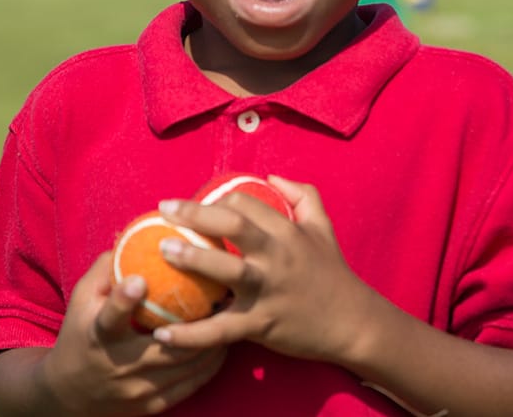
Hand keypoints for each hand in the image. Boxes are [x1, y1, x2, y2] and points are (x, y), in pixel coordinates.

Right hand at [39, 250, 226, 415]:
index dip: (123, 301)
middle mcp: (119, 366)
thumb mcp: (82, 300)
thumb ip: (106, 268)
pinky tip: (223, 343)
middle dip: (195, 322)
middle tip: (220, 293)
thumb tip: (135, 233)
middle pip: (165, 346)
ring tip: (230, 314)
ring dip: (211, 341)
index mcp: (97, 336)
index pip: (109, 319)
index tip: (138, 279)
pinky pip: (192, 384)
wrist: (69, 395)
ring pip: (186, 365)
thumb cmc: (80, 334)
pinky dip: (210, 364)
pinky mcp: (153, 406)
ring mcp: (138, 389)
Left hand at [151, 176, 377, 365]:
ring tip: (163, 251)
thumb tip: (272, 177)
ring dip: (192, 260)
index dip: (217, 199)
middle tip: (164, 209)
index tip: (193, 204)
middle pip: (234, 227)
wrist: (351, 322)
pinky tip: (161, 334)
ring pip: (226, 271)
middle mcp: (276, 257)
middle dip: (196, 214)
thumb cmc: (332, 272)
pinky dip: (190, 335)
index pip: (246, 204)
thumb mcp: (322, 226)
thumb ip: (302, 195)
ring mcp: (267, 291)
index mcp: (287, 232)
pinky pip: (220, 330)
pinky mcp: (260, 324)